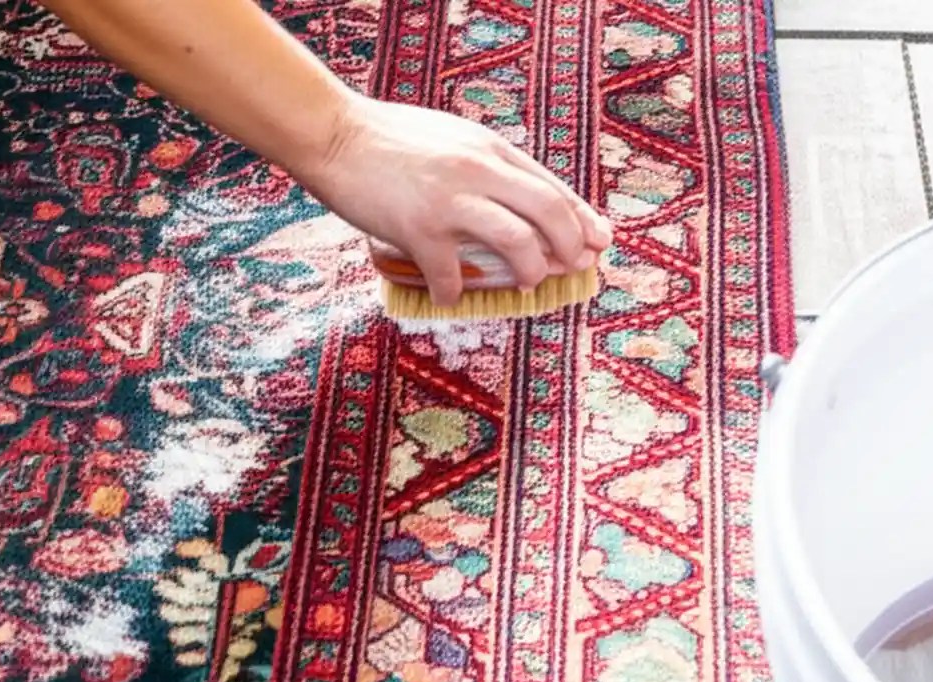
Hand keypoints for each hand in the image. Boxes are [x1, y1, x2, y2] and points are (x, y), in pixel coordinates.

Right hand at [294, 96, 612, 305]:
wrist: (334, 135)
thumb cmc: (389, 139)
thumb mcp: (451, 137)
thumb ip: (484, 163)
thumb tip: (515, 196)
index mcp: (490, 149)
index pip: (551, 185)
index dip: (581, 219)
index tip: (598, 242)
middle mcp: (479, 170)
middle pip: (549, 211)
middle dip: (571, 246)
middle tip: (573, 268)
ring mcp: (450, 200)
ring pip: (517, 240)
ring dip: (530, 271)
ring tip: (527, 285)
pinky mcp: (418, 228)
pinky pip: (451, 274)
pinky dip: (455, 292)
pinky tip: (450, 296)